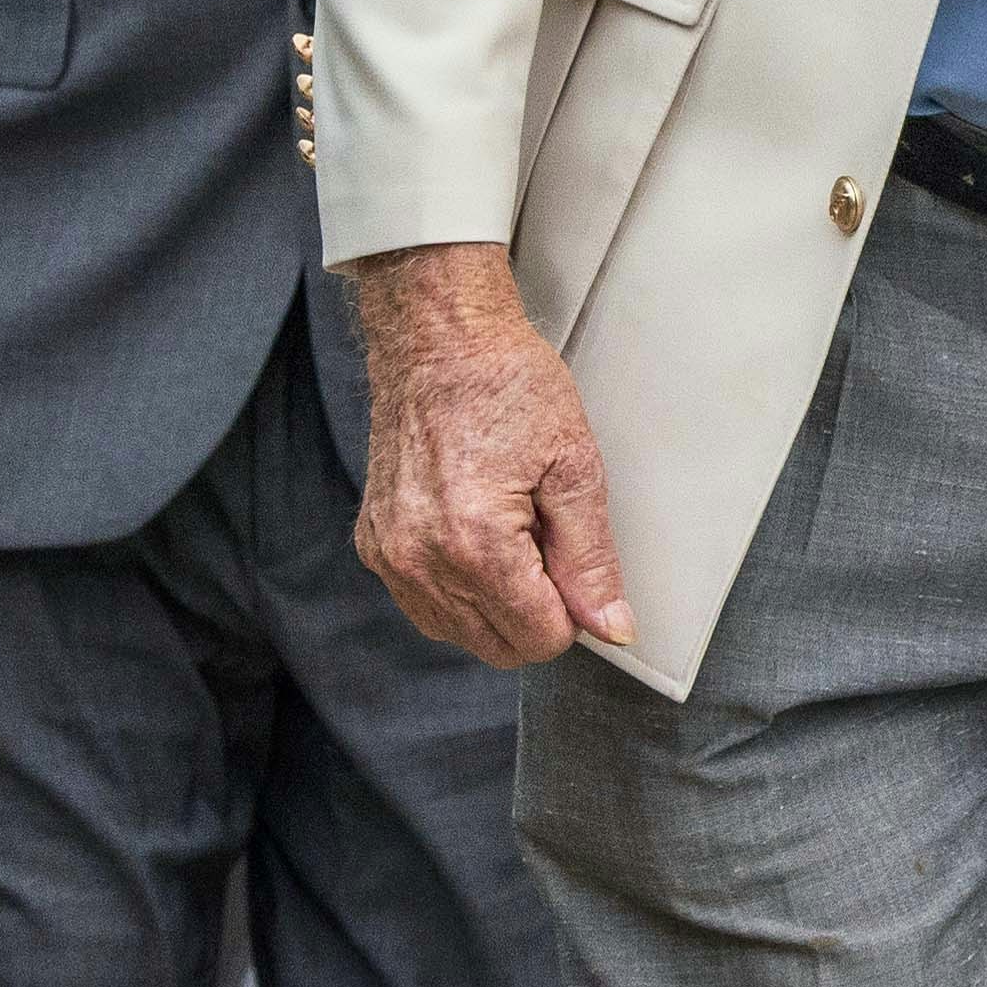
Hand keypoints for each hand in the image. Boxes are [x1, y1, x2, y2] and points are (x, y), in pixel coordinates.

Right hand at [348, 240, 630, 665]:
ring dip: (495, 601)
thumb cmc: (504, 383)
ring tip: (506, 529)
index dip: (572, 609)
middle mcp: (421, 558)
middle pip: (499, 647)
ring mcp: (390, 555)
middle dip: (534, 609)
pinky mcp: (375, 545)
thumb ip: (593, 561)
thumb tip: (611, 627)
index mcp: (475, 543)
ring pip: (460, 633)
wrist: (438, 340)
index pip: (540, 639)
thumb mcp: (574, 467)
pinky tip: (472, 532)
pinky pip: (425, 605)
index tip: (570, 560)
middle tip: (540, 538)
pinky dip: (458, 586)